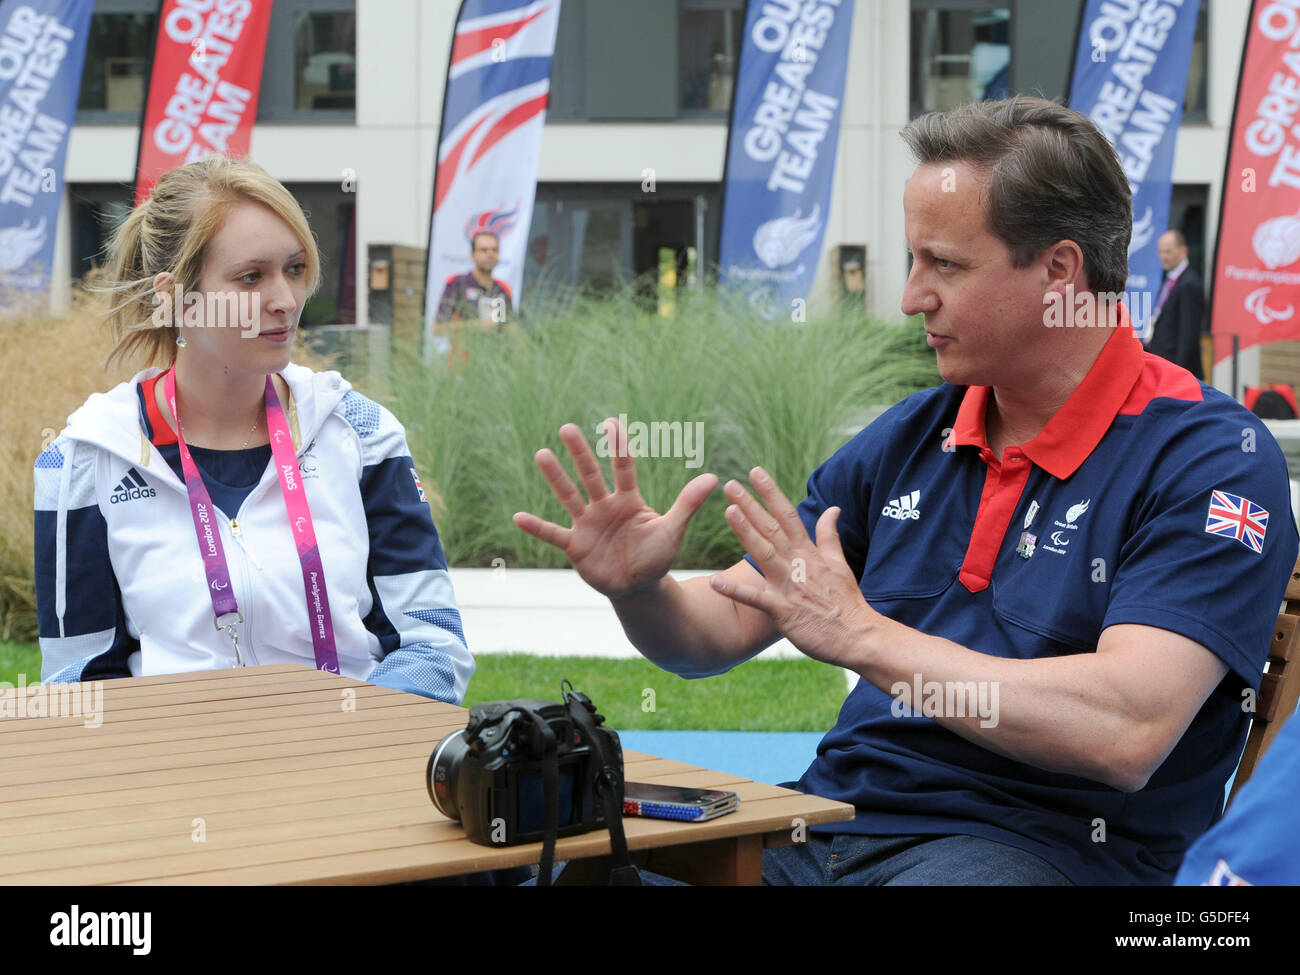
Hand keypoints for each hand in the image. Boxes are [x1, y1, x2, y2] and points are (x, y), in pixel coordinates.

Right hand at [513, 417, 717, 598]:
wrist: (638, 587)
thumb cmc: (656, 557)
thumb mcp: (673, 531)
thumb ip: (688, 504)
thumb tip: (714, 478)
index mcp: (629, 500)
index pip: (623, 467)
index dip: (618, 445)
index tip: (611, 422)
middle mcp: (605, 506)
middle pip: (591, 475)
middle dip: (580, 453)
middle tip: (567, 427)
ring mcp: (588, 524)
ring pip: (569, 496)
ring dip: (556, 477)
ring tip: (542, 453)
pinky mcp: (576, 546)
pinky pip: (553, 534)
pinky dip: (537, 527)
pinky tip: (518, 517)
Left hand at [709, 468, 880, 668]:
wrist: (858, 637)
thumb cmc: (847, 603)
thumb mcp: (840, 564)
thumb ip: (830, 536)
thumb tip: (833, 508)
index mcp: (809, 553)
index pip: (788, 516)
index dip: (771, 493)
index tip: (755, 472)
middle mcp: (798, 565)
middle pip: (772, 530)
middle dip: (751, 506)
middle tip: (730, 484)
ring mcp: (790, 587)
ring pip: (764, 555)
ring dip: (746, 533)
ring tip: (728, 512)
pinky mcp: (783, 612)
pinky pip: (755, 599)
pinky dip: (735, 591)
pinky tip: (714, 581)